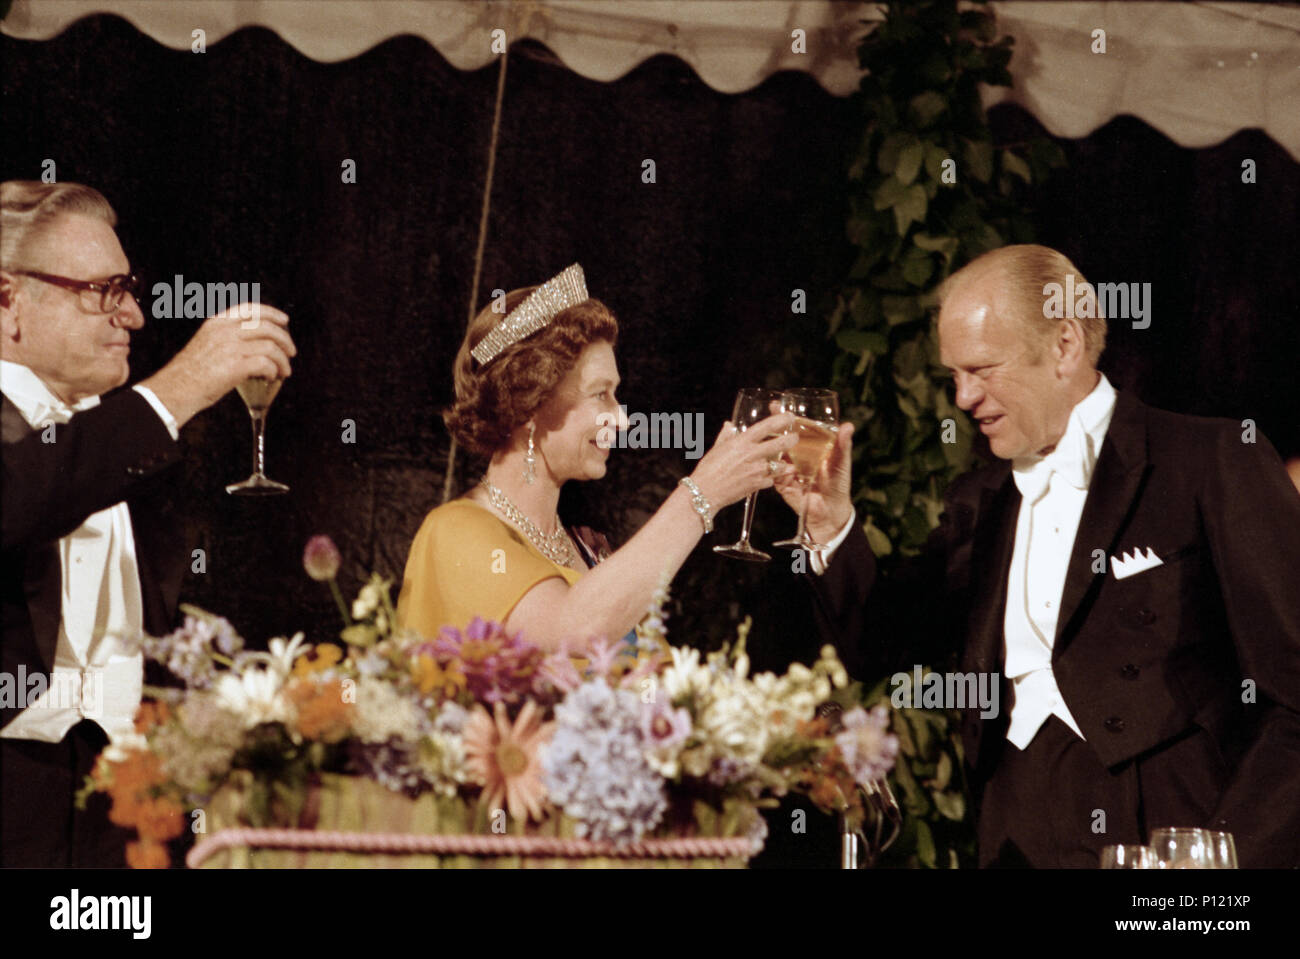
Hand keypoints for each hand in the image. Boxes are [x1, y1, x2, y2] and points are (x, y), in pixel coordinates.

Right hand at [141, 303, 294, 427]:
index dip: (271, 313)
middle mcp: (224, 331)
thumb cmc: (190, 374)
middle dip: (284, 340)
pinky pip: (266, 363)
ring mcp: (230, 347)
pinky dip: (273, 371)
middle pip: (267, 327)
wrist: (174, 390)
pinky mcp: (236, 365)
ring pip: (271, 346)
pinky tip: (270, 378)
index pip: (250, 309)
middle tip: (291, 353)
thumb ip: (227, 338)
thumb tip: (255, 344)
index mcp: (217, 323)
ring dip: (282, 360)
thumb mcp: (206, 344)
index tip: (284, 320)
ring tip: (284, 371)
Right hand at [686, 412, 797, 509]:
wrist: (704, 492)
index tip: (789, 416)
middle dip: (791, 440)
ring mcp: (756, 471)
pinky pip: (771, 480)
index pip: (766, 426)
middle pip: (780, 444)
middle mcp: (752, 454)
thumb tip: (729, 425)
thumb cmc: (708, 469)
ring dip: (783, 464)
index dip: (781, 419)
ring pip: (780, 465)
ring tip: (784, 463)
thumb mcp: (716, 448)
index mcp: (741, 442)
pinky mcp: (757, 485)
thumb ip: (726, 435)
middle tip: (795, 439)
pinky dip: (770, 479)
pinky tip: (766, 478)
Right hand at [774, 420, 854, 542]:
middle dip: (771, 426)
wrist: (831, 511)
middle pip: (780, 437)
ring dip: (768, 444)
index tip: (776, 404)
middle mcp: (795, 455)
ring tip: (766, 436)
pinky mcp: (781, 483)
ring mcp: (786, 468)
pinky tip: (770, 461)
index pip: (795, 427)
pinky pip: (772, 473)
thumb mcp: (841, 462)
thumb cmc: (838, 483)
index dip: (785, 416)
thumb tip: (848, 425)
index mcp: (808, 446)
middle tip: (767, 414)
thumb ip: (842, 445)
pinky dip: (771, 467)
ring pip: (772, 453)